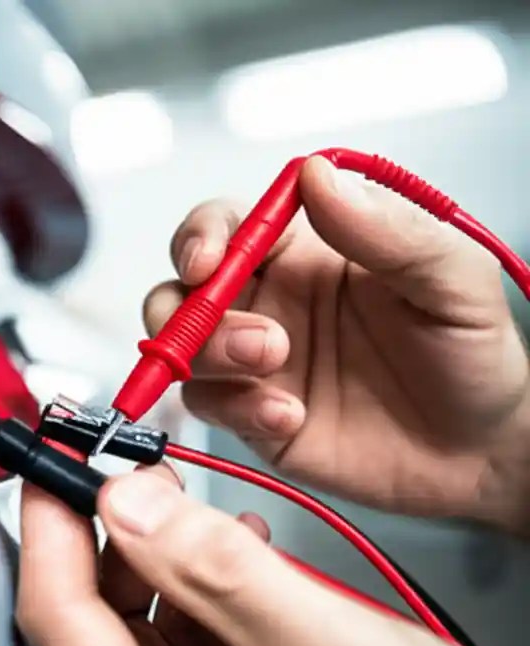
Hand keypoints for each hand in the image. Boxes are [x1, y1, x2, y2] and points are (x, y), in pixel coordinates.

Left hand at [16, 466, 529, 645]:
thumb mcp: (318, 645)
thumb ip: (215, 570)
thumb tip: (127, 498)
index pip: (57, 613)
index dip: (47, 522)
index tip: (49, 454)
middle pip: (95, 607)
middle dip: (110, 525)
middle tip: (119, 458)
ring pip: (148, 609)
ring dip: (164, 544)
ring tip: (185, 497)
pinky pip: (200, 622)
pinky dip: (210, 572)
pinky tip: (242, 540)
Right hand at [145, 156, 529, 529]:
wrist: (483, 452)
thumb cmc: (472, 356)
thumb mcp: (452, 278)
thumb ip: (386, 228)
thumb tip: (316, 176)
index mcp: (305, 250)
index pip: (226, 224)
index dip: (200, 236)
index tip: (206, 261)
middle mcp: (268, 300)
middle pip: (181, 289)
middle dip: (190, 310)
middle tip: (261, 338)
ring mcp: (253, 362)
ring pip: (180, 348)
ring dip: (213, 357)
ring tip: (276, 370)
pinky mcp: (251, 416)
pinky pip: (209, 406)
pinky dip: (238, 410)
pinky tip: (292, 417)